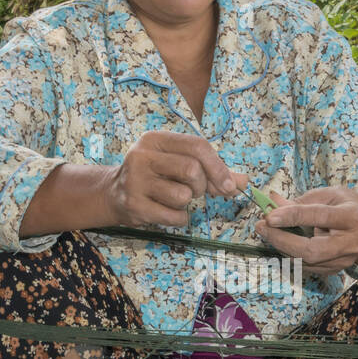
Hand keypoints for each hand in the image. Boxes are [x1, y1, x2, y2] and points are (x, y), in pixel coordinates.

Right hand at [106, 131, 249, 228]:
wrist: (113, 194)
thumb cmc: (155, 177)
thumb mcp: (179, 164)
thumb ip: (213, 170)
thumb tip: (244, 182)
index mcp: (156, 140)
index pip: (197, 146)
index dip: (218, 167)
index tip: (228, 186)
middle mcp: (142, 156)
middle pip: (192, 170)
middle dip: (200, 186)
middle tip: (192, 191)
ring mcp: (135, 181)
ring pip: (182, 196)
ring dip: (186, 203)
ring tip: (173, 199)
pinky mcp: (134, 205)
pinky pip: (174, 216)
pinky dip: (179, 219)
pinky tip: (166, 212)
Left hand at [254, 187, 357, 273]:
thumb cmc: (346, 206)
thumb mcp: (327, 195)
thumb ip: (300, 201)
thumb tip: (271, 202)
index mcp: (353, 217)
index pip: (320, 217)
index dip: (293, 217)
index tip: (269, 216)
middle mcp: (352, 242)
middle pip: (312, 250)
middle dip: (282, 241)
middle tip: (262, 227)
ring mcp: (345, 261)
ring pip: (307, 262)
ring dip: (282, 248)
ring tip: (268, 233)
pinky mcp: (336, 271)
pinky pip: (307, 268)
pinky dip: (290, 255)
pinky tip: (280, 243)